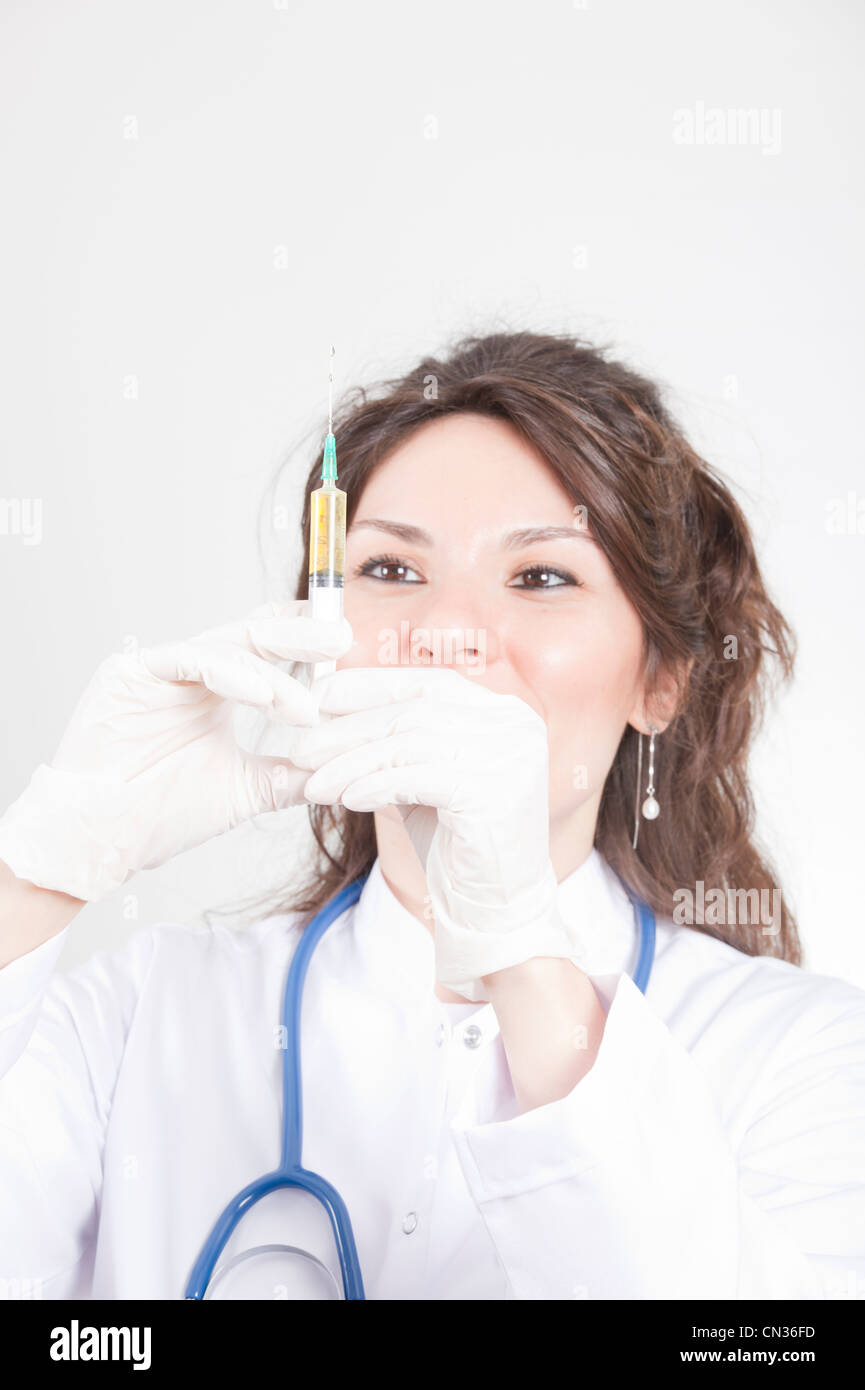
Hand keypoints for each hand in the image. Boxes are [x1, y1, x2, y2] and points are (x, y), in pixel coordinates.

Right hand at [0, 601, 352, 900]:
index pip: (269, 650)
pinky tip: (265, 696)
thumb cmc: (160, 814)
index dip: (308, 643)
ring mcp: (161, 668)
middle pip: (255, 636)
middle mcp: (191, 672)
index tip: (352, 649)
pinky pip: (191, 659)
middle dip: (302, 637)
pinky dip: (233, 675)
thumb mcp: (245, 790)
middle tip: (344, 638)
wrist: (103, 839)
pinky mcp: (131, 671)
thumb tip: (345, 772)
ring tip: (307, 707)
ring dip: (274, 674)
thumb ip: (290, 773)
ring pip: (228, 647)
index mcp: (217, 690)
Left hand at [288, 665, 577, 1002]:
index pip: (429, 684)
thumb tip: (332, 708)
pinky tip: (344, 798)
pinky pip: (419, 778)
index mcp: (506, 713)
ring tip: (312, 781)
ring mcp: (510, 757)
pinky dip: (375, 785)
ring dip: (353, 761)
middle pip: (416, 711)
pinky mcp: (495, 794)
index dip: (371, 686)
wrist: (493, 911)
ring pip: (412, 742)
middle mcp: (516, 726)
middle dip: (351, 727)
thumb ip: (397, 741)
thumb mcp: (425, 778)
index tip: (320, 696)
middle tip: (302, 747)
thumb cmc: (456, 845)